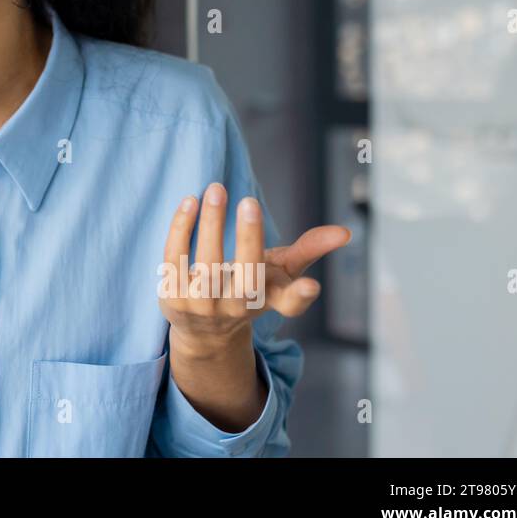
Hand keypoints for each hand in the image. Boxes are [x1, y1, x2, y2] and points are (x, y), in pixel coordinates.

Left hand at [158, 182, 350, 355]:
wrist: (202, 329)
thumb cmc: (247, 290)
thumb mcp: (279, 274)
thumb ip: (308, 250)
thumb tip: (343, 232)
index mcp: (267, 301)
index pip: (289, 303)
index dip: (301, 297)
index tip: (312, 286)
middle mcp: (235, 307)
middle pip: (245, 275)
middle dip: (249, 239)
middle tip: (250, 201)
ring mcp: (202, 304)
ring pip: (206, 262)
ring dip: (211, 223)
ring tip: (216, 188)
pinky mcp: (172, 295)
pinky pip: (175, 257)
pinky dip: (182, 228)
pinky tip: (190, 201)